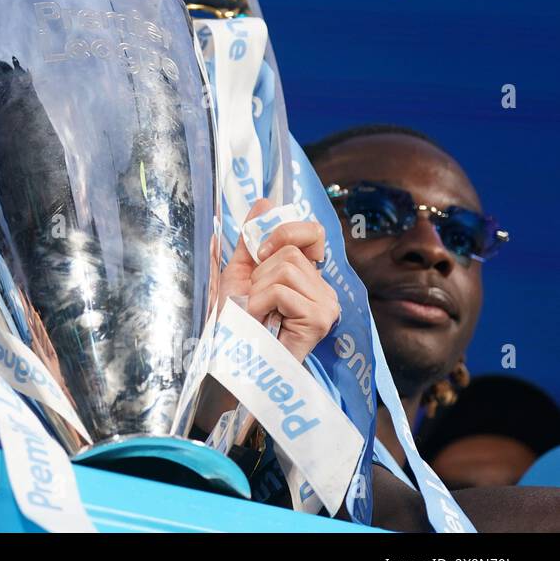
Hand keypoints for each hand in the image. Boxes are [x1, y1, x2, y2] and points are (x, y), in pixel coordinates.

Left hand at [218, 197, 339, 363]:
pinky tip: (260, 321)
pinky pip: (282, 290)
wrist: (233, 359)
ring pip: (286, 268)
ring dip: (258, 290)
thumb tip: (264, 201)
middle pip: (290, 251)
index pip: (314, 232)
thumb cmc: (236, 321)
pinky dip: (259, 303)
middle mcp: (324, 289)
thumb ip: (251, 240)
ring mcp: (326, 305)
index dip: (286, 232)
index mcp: (309, 276)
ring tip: (257, 312)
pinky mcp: (320, 319)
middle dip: (260, 273)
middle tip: (256, 300)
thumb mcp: (239, 273)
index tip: (262, 254)